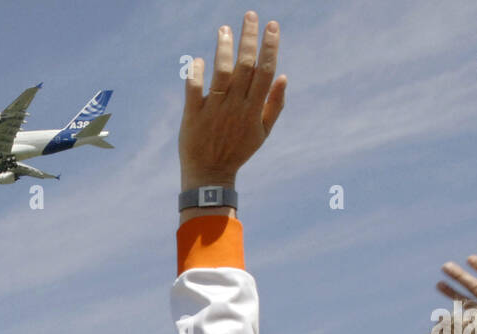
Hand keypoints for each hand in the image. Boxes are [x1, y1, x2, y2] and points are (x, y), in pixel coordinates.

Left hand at [179, 11, 286, 191]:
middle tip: (249, 15)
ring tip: (224, 29)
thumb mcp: (262, 132)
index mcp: (254, 109)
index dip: (270, 47)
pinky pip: (194, 90)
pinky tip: (199, 60)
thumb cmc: (238, 151)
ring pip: (221, 74)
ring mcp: (214, 111)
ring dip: (224, 49)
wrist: (210, 175)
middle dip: (249, 38)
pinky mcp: (193, 116)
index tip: (272, 25)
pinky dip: (196, 73)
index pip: (265, 71)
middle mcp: (235, 107)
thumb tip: (283, 76)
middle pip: (245, 66)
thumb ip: (275, 105)